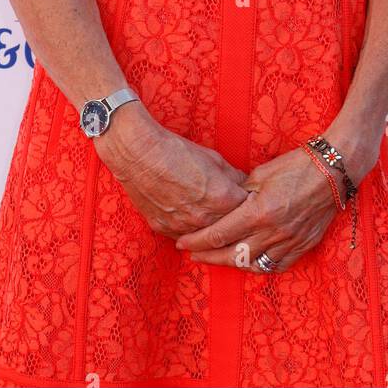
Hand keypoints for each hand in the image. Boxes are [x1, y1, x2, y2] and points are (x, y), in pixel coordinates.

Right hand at [94, 108, 249, 239]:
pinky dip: (189, 229)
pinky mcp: (164, 229)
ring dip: (211, 227)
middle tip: (229, 207)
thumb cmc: (176, 151)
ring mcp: (184, 227)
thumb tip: (242, 184)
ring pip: (206, 237)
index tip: (246, 198)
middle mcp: (205, 218)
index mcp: (222, 198)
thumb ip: (232, 176)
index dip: (248, 203)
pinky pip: (184, 236)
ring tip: (208, 212)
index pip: (247, 209)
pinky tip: (189, 217)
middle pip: (229, 227)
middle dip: (233, 218)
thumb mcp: (213, 158)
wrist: (139, 154)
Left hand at [173, 147, 340, 272]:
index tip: (182, 242)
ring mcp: (289, 242)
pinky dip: (261, 265)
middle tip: (192, 254)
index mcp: (258, 212)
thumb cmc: (296, 165)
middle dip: (208, 256)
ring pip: (253, 264)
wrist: (333, 171)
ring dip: (232, 263)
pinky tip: (250, 262)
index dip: (198, 240)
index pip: (219, 234)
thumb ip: (241, 192)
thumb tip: (226, 203)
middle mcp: (272, 232)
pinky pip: (278, 265)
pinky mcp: (303, 245)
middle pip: (232, 254)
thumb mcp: (261, 173)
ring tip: (217, 259)